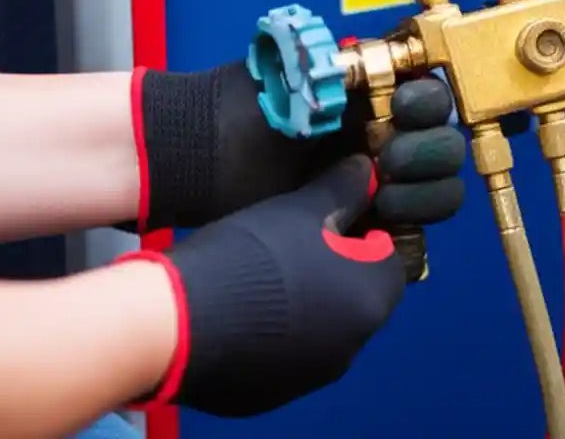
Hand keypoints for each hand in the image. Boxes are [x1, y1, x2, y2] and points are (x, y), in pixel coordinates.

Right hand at [117, 149, 462, 417]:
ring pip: (322, 327)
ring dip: (306, 302)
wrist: (175, 321)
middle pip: (356, 296)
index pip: (389, 260)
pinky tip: (241, 309)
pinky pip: (285, 354)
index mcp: (372, 300)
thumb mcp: (302, 208)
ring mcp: (312, 374)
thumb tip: (371, 170)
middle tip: (294, 243)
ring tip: (264, 274)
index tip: (331, 219)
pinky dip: (274, 333)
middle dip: (334, 269)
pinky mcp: (271, 394)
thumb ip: (344, 189)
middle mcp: (354, 345)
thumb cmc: (254, 254)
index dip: (363, 234)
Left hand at [131, 64, 463, 229]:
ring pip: (439, 191)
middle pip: (445, 148)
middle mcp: (387, 139)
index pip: (434, 97)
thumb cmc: (247, 109)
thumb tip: (394, 65)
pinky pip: (412, 234)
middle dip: (429, 153)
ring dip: (425, 194)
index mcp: (378, 97)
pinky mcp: (368, 227)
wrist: (198, 158)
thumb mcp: (301, 75)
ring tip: (385, 199)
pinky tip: (382, 223)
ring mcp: (380, 185)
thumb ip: (349, 71)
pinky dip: (410, 229)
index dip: (430, 103)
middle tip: (390, 160)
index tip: (402, 106)